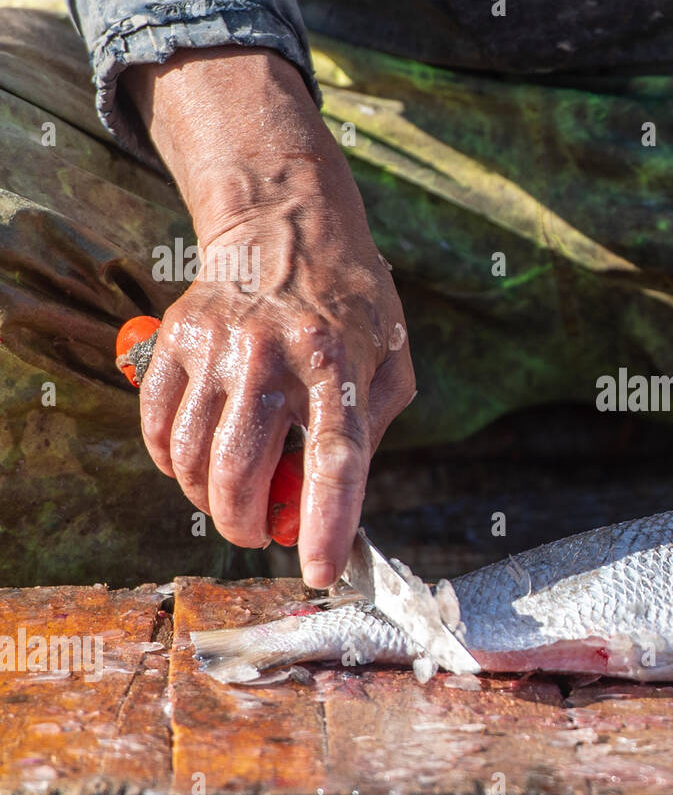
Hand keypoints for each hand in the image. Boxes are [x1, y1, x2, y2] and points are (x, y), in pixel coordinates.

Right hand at [139, 210, 414, 587]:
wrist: (285, 223)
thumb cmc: (352, 300)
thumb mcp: (392, 358)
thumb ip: (371, 426)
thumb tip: (337, 495)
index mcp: (338, 364)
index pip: (335, 461)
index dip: (326, 523)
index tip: (319, 571)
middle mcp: (272, 356)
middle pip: (242, 471)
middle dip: (249, 524)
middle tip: (262, 534)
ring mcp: (217, 347)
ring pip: (192, 458)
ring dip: (208, 500)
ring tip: (232, 500)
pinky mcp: (177, 340)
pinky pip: (158, 425)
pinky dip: (171, 462)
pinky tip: (193, 465)